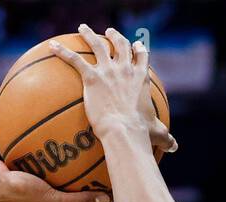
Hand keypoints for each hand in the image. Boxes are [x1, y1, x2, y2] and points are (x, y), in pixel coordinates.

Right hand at [0, 158, 110, 201]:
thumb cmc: (18, 194)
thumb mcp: (52, 199)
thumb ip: (77, 200)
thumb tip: (105, 200)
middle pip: (64, 199)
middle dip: (81, 193)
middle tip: (97, 183)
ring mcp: (27, 189)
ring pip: (52, 181)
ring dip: (65, 174)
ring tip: (78, 162)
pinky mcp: (19, 173)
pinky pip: (39, 166)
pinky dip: (48, 158)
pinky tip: (54, 144)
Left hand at [49, 25, 176, 154]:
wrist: (124, 130)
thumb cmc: (141, 132)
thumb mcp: (157, 133)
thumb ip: (166, 138)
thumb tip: (174, 148)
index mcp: (140, 79)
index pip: (141, 58)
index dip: (138, 50)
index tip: (136, 45)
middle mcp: (125, 69)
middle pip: (120, 46)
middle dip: (115, 37)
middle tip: (110, 33)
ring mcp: (108, 71)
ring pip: (97, 45)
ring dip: (89, 35)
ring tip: (82, 29)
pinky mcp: (92, 77)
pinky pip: (74, 60)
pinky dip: (62, 52)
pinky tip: (51, 47)